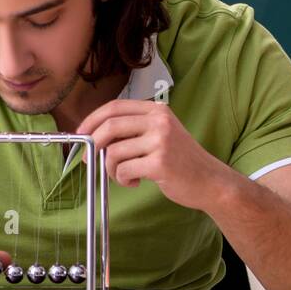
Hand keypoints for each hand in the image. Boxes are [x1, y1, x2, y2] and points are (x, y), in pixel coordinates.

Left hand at [75, 99, 233, 211]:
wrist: (209, 180)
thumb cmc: (180, 160)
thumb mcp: (160, 135)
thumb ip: (132, 131)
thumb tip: (93, 137)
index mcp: (157, 110)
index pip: (114, 107)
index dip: (92, 120)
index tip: (81, 134)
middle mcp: (159, 121)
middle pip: (110, 126)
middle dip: (93, 145)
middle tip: (89, 160)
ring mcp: (160, 141)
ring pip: (114, 152)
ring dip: (111, 169)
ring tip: (123, 176)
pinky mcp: (160, 163)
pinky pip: (124, 170)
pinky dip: (122, 180)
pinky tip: (135, 182)